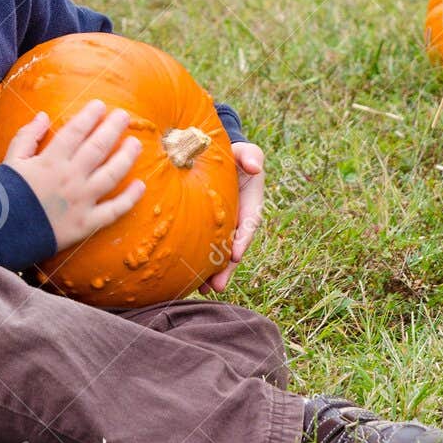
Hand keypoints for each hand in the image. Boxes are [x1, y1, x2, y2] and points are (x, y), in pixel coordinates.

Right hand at [0, 100, 146, 251]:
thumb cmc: (2, 196)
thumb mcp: (10, 161)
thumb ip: (27, 136)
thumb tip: (43, 115)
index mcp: (50, 160)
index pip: (76, 131)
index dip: (90, 116)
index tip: (101, 105)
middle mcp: (70, 177)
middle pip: (98, 147)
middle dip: (113, 128)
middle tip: (124, 116)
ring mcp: (80, 201)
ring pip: (112, 174)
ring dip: (127, 157)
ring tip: (136, 144)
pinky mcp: (85, 224)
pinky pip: (113, 211)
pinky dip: (130, 198)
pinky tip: (141, 185)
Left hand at [202, 141, 264, 293]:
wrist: (216, 155)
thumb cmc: (234, 154)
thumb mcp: (246, 152)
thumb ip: (251, 156)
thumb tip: (255, 166)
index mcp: (251, 203)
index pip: (249, 224)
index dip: (243, 240)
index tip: (236, 255)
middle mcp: (238, 220)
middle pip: (234, 247)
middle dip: (227, 268)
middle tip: (218, 286)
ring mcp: (224, 227)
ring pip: (219, 253)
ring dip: (212, 272)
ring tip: (203, 290)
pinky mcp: (207, 228)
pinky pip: (204, 246)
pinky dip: (198, 261)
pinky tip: (187, 277)